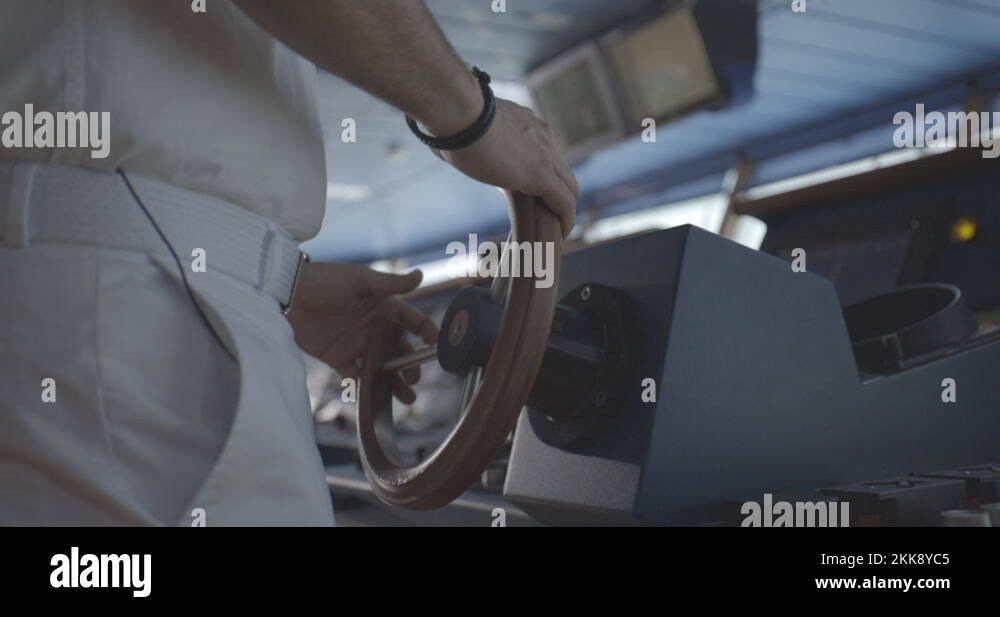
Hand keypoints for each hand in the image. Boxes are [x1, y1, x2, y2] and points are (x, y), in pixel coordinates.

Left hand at [286, 262, 438, 404]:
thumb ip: (391, 283)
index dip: (426, 332)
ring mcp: (356, 344)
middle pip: (400, 351)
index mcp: (383, 307)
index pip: (412, 321)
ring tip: (406, 397)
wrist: (286, 293)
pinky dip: (362, 386)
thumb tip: (421, 275)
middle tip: (413, 378)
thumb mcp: (360, 279)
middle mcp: (373, 328)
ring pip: (381, 367)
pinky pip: (354, 376)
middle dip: (410, 366)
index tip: (435, 346)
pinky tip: (371, 395)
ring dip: (393, 382)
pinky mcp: (337, 357)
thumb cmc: (325, 280)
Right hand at [431, 98, 579, 235]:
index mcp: (526, 123)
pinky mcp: (540, 175)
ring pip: (569, 186)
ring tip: (558, 226)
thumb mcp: (464, 125)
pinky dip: (566, 218)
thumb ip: (463, 137)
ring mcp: (544, 155)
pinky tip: (562, 232)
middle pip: (563, 170)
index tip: (533, 188)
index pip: (544, 150)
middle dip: (560, 192)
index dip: (543, 172)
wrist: (458, 110)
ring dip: (565, 208)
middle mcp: (542, 136)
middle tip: (550, 212)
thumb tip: (441, 145)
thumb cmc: (451, 116)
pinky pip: (563, 201)